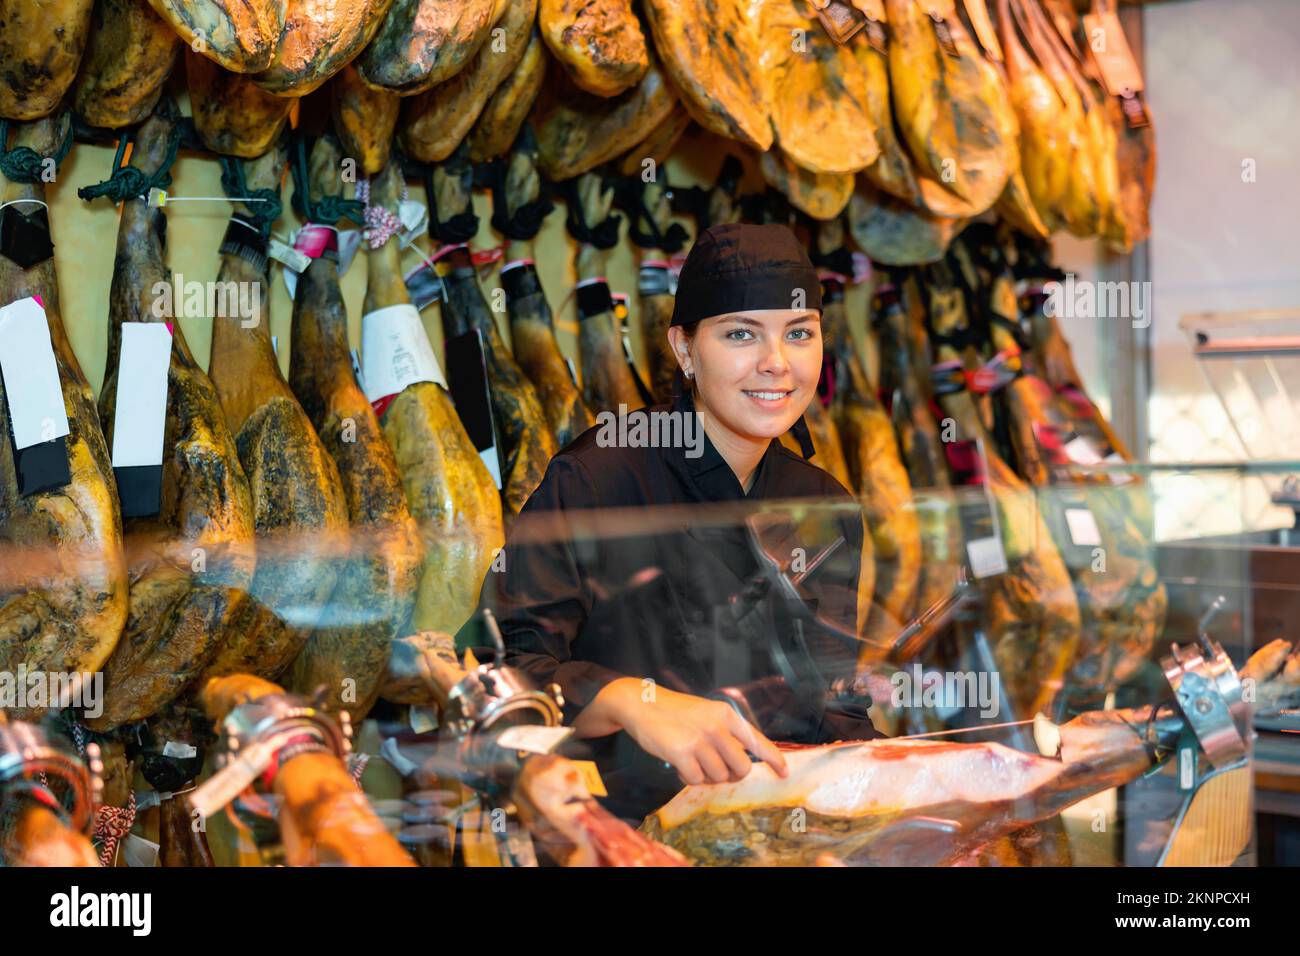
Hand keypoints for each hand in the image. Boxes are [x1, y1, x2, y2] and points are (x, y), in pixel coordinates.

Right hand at [575, 679, 788, 784]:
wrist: (641, 703)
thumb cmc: (675, 712)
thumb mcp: (706, 713)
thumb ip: (725, 734)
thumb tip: (741, 765)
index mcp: (726, 715)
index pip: (757, 740)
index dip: (774, 759)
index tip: (784, 773)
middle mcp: (716, 726)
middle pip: (741, 768)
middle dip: (731, 775)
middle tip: (717, 770)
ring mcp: (698, 739)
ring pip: (718, 777)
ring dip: (706, 776)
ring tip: (692, 761)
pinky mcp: (680, 753)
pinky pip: (695, 780)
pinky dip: (688, 778)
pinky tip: (679, 765)